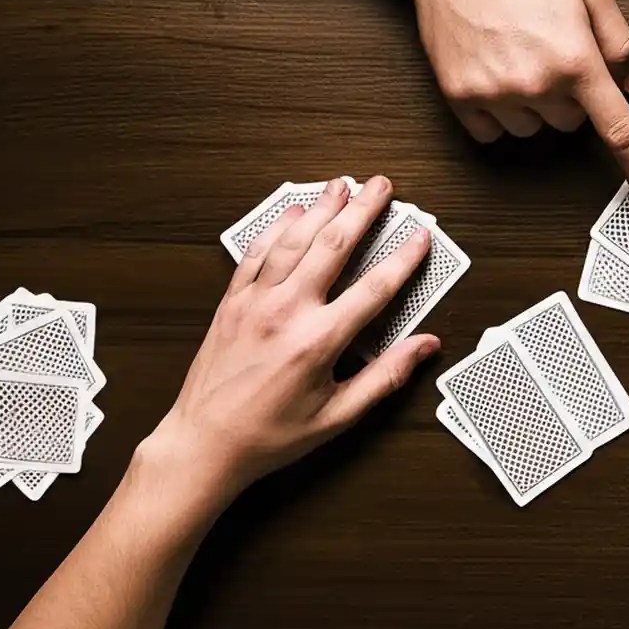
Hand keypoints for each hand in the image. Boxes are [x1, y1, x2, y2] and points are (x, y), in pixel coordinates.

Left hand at [138, 177, 439, 498]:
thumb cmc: (270, 435)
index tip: (420, 237)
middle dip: (361, 211)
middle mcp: (287, 312)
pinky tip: (291, 212)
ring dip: (320, 208)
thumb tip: (424, 347)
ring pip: (293, 240)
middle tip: (380, 186)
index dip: (403, 259)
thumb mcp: (338, 416)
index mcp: (319, 341)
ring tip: (340, 185)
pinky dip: (276, 228)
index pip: (374, 288)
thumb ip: (385, 376)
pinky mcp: (232, 302)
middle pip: (333, 246)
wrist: (204, 443)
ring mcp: (255, 302)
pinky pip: (256, 253)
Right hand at [403, 0, 628, 217]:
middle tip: (551, 52)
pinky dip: (498, 112)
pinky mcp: (460, 98)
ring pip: (534, 129)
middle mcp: (537, 84)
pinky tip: (494, 73)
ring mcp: (495, 95)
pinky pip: (493, 132)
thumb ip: (619, 40)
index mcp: (575, 59)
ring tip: (518, 56)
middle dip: (570, 96)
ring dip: (534, 105)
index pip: (618, 132)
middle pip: (572, 124)